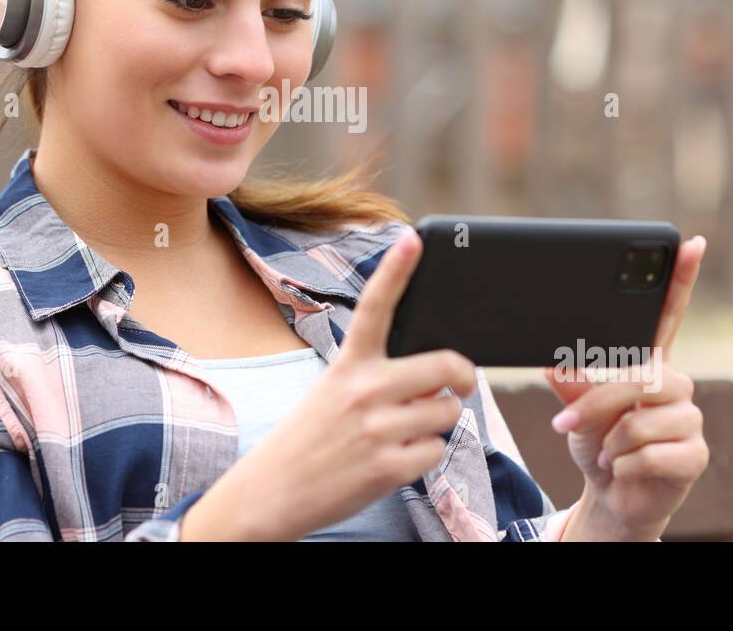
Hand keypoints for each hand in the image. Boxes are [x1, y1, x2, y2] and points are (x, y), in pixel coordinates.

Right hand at [186, 226, 476, 540]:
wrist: (270, 492)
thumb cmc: (307, 437)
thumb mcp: (332, 390)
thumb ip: (378, 377)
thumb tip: (432, 379)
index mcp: (348, 364)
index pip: (376, 306)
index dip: (397, 269)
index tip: (414, 239)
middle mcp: (364, 390)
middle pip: (447, 366)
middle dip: (463, 378)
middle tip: (460, 384)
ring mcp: (377, 429)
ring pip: (447, 413)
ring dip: (437, 423)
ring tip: (404, 430)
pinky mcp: (387, 467)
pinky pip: (436, 451)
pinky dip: (423, 457)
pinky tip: (395, 459)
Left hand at [544, 235, 709, 540]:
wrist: (613, 495)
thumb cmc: (599, 443)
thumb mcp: (575, 411)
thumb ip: (571, 385)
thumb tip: (553, 364)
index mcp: (649, 365)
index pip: (668, 315)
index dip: (680, 279)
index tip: (690, 242)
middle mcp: (675, 385)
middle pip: (637, 378)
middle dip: (594, 406)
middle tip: (564, 425)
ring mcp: (690, 418)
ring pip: (639, 421)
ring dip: (609, 443)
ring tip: (610, 453)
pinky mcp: (696, 453)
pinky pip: (650, 453)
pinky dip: (624, 466)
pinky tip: (626, 470)